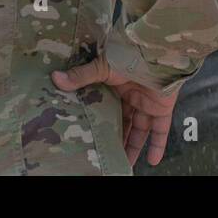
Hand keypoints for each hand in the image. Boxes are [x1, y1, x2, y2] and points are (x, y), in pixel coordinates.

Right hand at [52, 57, 179, 166]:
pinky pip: (161, 129)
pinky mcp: (163, 107)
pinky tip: (153, 160)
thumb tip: (55, 77)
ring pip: (140, 130)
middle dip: (116, 139)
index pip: (107, 107)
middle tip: (106, 156)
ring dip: (133, 147)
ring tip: (124, 165)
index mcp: (117, 84)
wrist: (157, 52)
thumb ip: (81, 76)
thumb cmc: (130, 55)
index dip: (101, 122)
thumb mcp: (102, 66)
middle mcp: (132, 95)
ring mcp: (148, 102)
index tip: (91, 135)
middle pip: (123, 122)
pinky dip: (158, 144)